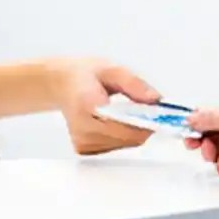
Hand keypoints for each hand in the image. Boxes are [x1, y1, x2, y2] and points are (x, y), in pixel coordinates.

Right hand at [45, 58, 160, 154]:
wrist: (60, 84)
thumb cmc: (83, 76)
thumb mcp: (110, 69)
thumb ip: (134, 84)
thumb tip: (155, 99)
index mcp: (86, 105)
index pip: (123, 124)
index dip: (144, 121)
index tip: (158, 114)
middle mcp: (82, 128)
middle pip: (127, 137)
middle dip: (143, 125)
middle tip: (147, 108)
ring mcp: (82, 142)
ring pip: (125, 145)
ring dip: (134, 131)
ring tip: (128, 111)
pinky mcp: (85, 150)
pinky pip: (116, 148)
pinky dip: (124, 136)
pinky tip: (116, 121)